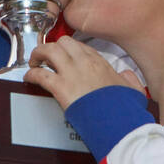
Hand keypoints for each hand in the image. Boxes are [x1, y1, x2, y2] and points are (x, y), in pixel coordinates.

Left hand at [23, 37, 143, 110]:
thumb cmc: (124, 109)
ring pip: (49, 50)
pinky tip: (29, 78)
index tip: (66, 56)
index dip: (70, 50)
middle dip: (52, 47)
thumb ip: (130, 79)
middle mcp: (85, 63)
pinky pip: (40, 74)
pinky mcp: (61, 87)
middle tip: (47, 57)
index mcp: (100, 63)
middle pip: (63, 42)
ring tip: (34, 62)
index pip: (80, 47)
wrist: (116, 121)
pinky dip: (31, 74)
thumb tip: (126, 75)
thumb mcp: (134, 90)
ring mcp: (71, 73)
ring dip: (38, 54)